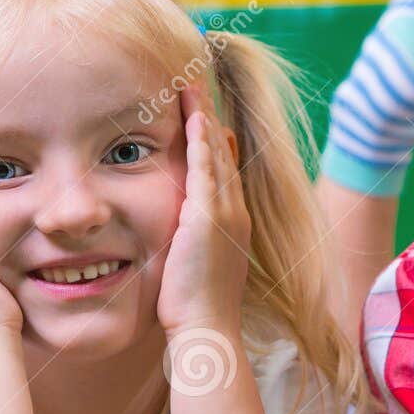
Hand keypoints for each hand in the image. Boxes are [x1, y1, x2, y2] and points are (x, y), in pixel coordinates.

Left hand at [157, 82, 251, 335]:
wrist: (208, 327)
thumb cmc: (195, 307)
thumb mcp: (194, 266)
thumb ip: (188, 242)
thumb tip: (178, 235)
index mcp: (232, 222)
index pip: (223, 170)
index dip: (211, 140)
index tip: (201, 116)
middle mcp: (235, 211)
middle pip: (222, 153)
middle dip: (209, 119)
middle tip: (197, 86)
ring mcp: (226, 212)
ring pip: (215, 154)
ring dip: (204, 119)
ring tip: (192, 88)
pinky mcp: (210, 216)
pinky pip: (206, 168)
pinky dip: (201, 140)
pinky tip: (194, 117)